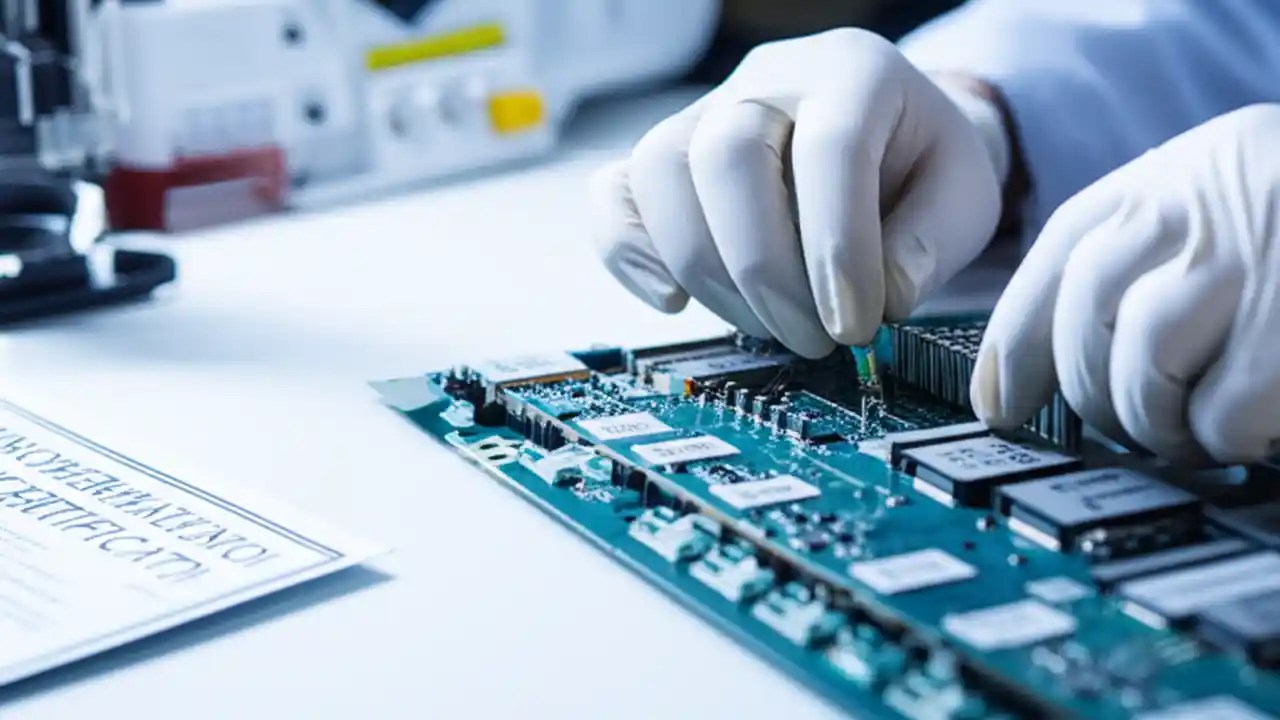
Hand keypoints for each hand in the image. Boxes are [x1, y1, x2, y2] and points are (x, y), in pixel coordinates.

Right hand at [590, 29, 1004, 357]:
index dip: (838, 246)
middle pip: (726, 157)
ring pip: (660, 173)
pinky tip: (672, 300)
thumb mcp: (963, 194)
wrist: (881, 132)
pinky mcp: (663, 159)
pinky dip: (628, 253)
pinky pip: (613, 193)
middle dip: (764, 270)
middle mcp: (766, 81)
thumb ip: (934, 242)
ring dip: (706, 272)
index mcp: (853, 72)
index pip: (831, 149)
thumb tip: (884, 299)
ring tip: (763, 327)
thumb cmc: (918, 165)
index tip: (853, 326)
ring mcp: (701, 115)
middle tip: (810, 339)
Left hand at [972, 105, 1279, 464]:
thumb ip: (1159, 259)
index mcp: (1179, 173)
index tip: (996, 405)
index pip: (1057, 256)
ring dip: (1159, 421)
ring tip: (1200, 430)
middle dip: (1094, 396)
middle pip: (1084, 320)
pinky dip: (1229, 436)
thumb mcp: (1235, 209)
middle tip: (1138, 426)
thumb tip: (1062, 363)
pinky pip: (1220, 411)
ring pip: (1136, 369)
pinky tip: (1259, 427)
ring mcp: (1250, 258)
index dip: (1015, 340)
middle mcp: (1199, 201)